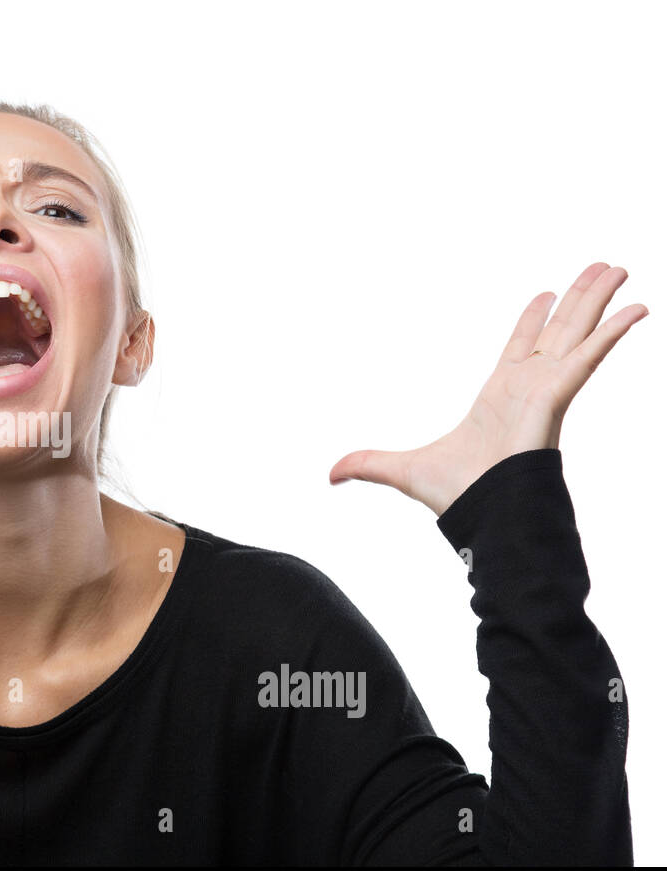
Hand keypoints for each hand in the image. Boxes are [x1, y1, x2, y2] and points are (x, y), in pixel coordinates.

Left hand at [328, 262, 647, 516]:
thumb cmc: (456, 495)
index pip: (521, 348)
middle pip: (558, 330)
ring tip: (620, 266)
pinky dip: (612, 333)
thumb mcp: (401, 470)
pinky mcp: (556, 396)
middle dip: (578, 298)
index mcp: (500, 396)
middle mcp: (528, 387)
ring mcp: (545, 389)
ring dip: (599, 301)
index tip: (545, 294)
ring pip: (576, 333)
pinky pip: (588, 358)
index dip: (532, 321)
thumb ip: (367, 465)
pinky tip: (637, 309)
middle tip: (601, 266)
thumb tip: (328, 474)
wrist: (480, 511)